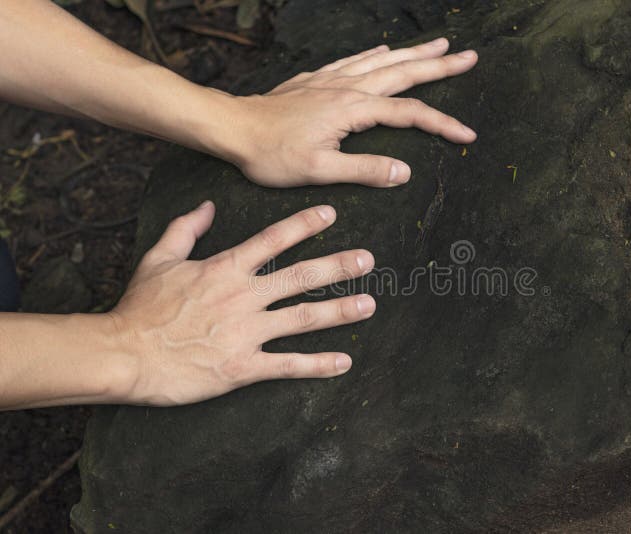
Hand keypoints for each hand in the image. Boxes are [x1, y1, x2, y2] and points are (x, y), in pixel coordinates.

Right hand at [109, 201, 374, 405]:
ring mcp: (246, 332)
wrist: (125, 354)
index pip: (272, 240)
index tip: (331, 215)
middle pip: (300, 276)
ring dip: (339, 312)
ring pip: (303, 318)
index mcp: (225, 269)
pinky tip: (344, 362)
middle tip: (368, 260)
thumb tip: (209, 206)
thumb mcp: (159, 259)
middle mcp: (243, 297)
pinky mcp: (244, 366)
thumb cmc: (140, 308)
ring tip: (368, 305)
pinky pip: (288, 365)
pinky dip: (318, 365)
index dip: (304, 225)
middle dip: (338, 266)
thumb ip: (186, 229)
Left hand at [213, 38, 477, 186]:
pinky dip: (375, 53)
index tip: (468, 134)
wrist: (233, 127)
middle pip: (404, 72)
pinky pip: (354, 59)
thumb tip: (404, 172)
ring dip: (414, 53)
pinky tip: (383, 48)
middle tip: (470, 57)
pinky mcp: (316, 79)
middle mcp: (347, 87)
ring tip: (440, 45)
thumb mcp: (319, 171)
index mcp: (353, 110)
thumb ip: (364, 171)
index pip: (410, 113)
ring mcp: (331, 79)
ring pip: (382, 60)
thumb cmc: (272, 153)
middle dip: (440, 66)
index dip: (442, 123)